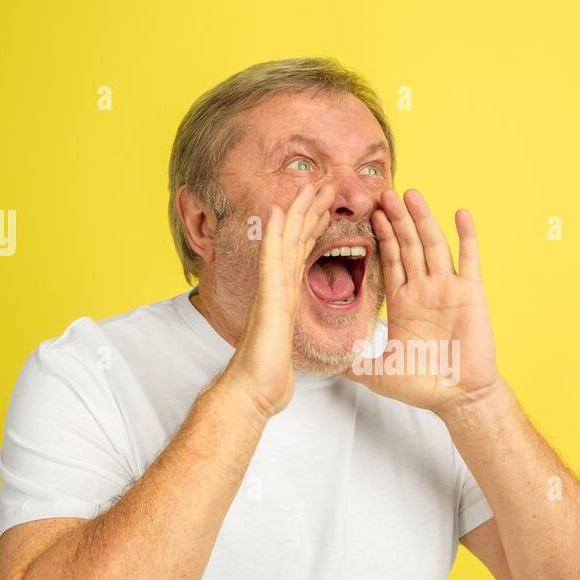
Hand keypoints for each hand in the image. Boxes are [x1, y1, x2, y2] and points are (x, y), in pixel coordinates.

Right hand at [223, 182, 335, 419]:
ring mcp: (271, 292)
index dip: (314, 230)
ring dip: (298, 213)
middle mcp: (277, 289)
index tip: (328, 209)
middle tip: (327, 186)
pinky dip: (275, 236)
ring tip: (312, 186)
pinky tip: (278, 213)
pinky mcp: (269, 300)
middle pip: (296, 242)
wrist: (251, 393)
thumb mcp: (289, 349)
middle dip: (311, 213)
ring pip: (285, 244)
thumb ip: (291, 337)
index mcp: (286, 298)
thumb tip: (298, 340)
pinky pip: (273, 262)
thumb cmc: (268, 378)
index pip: (303, 255)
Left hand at [344, 188, 503, 419]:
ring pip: (433, 245)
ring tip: (411, 194)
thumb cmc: (422, 386)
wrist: (457, 397)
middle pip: (408, 245)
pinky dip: (466, 237)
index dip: (381, 236)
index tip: (370, 212)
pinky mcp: (470, 294)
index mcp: (403, 303)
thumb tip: (327, 364)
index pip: (390, 260)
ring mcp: (448, 289)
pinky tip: (460, 213)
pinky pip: (469, 260)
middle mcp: (424, 290)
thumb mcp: (377, 373)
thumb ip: (354, 363)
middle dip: (397, 219)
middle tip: (384, 192)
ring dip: (422, 219)